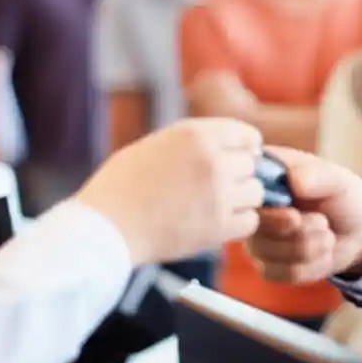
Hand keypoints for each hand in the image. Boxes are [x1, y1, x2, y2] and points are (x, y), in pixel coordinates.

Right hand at [75, 118, 264, 264]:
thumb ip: (191, 143)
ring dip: (242, 201)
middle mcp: (213, 160)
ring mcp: (219, 194)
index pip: (246, 135)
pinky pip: (250, 222)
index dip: (246, 148)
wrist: (104, 228)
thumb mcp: (154, 145)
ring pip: (256, 194)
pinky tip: (219, 224)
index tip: (240, 158)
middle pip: (252, 165)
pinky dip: (239, 225)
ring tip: (218, 207)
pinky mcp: (219, 227)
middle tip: (220, 188)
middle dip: (240, 176)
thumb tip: (224, 146)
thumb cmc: (119, 187)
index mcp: (195, 134)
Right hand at [247, 146, 361, 283]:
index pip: (244, 195)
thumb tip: (292, 179)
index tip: (296, 216)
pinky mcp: (268, 266)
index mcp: (261, 176)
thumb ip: (315, 176)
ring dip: (309, 248)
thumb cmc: (343, 196)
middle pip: (256, 230)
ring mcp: (256, 239)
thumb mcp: (336, 179)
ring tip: (327, 235)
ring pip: (270, 255)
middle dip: (298, 232)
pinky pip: (284, 273)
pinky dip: (312, 266)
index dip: (269, 211)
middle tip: (323, 223)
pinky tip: (322, 253)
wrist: (359, 230)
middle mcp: (252, 209)